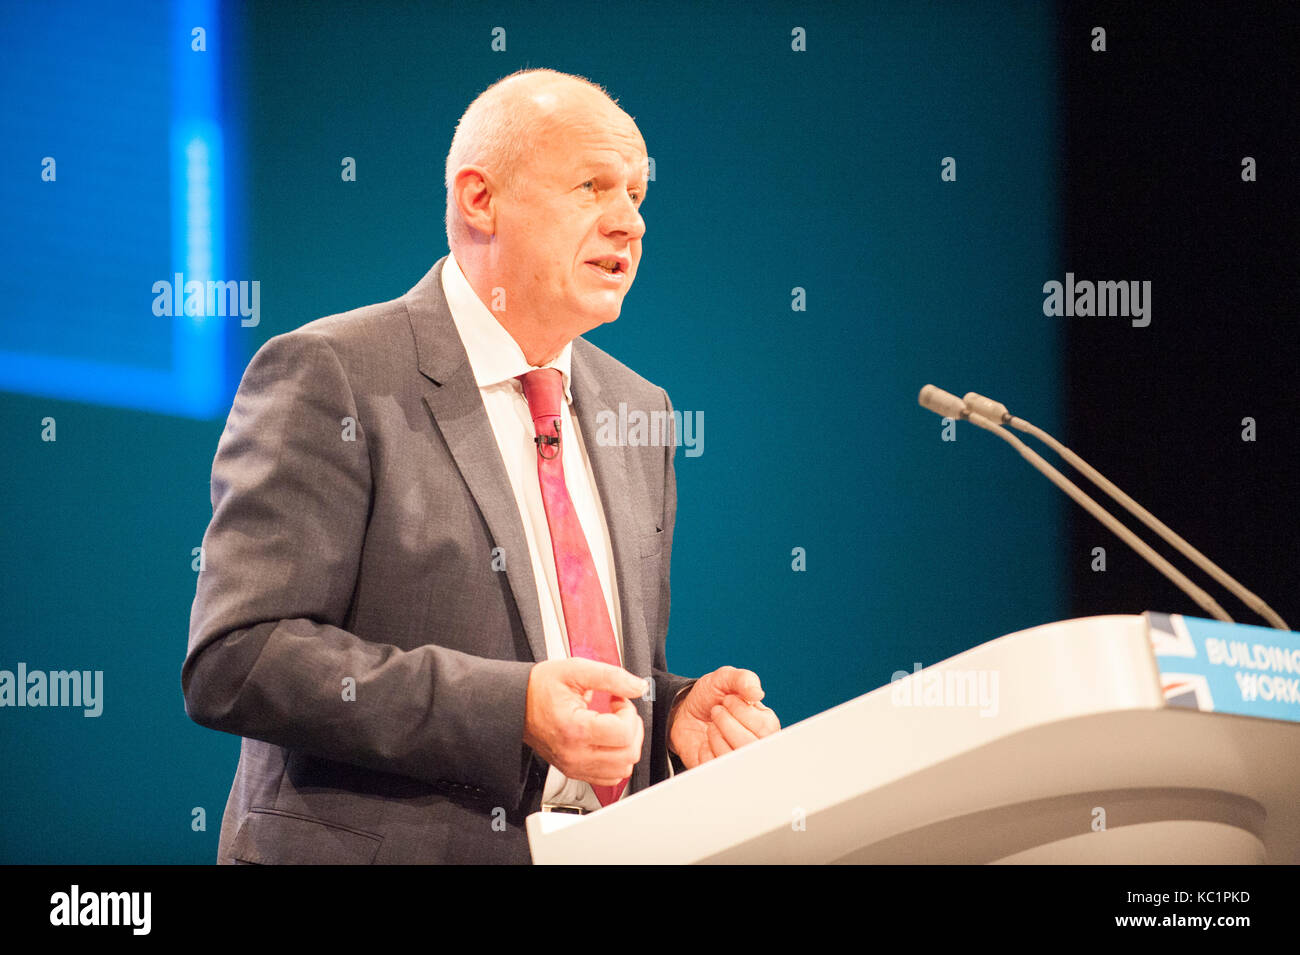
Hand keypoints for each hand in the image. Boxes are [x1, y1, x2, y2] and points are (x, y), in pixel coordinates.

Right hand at [523, 658, 647, 786]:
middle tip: (619, 711)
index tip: (618, 699)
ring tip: (613, 725)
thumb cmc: (539, 688)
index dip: (628, 712)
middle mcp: (574, 754)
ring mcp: (574, 766)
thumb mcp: (575, 670)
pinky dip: (616, 759)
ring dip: (627, 745)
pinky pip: (609, 777)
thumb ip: (611, 676)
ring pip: (623, 769)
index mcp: (575, 728)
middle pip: (628, 754)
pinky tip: (607, 739)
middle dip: (632, 728)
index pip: (623, 734)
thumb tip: (638, 686)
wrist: (517, 704)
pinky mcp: (574, 771)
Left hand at [669, 666, 779, 768]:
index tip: (727, 700)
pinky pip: (715, 766)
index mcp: (766, 724)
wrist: (684, 713)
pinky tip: (706, 742)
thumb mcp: (724, 679)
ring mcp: (739, 761)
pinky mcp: (720, 772)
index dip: (740, 710)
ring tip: (712, 726)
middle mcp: (756, 745)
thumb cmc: (710, 696)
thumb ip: (742, 679)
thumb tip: (757, 693)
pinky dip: (705, 751)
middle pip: (750, 744)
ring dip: (715, 735)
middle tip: (716, 712)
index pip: (764, 726)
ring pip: (732, 757)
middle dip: (726, 722)